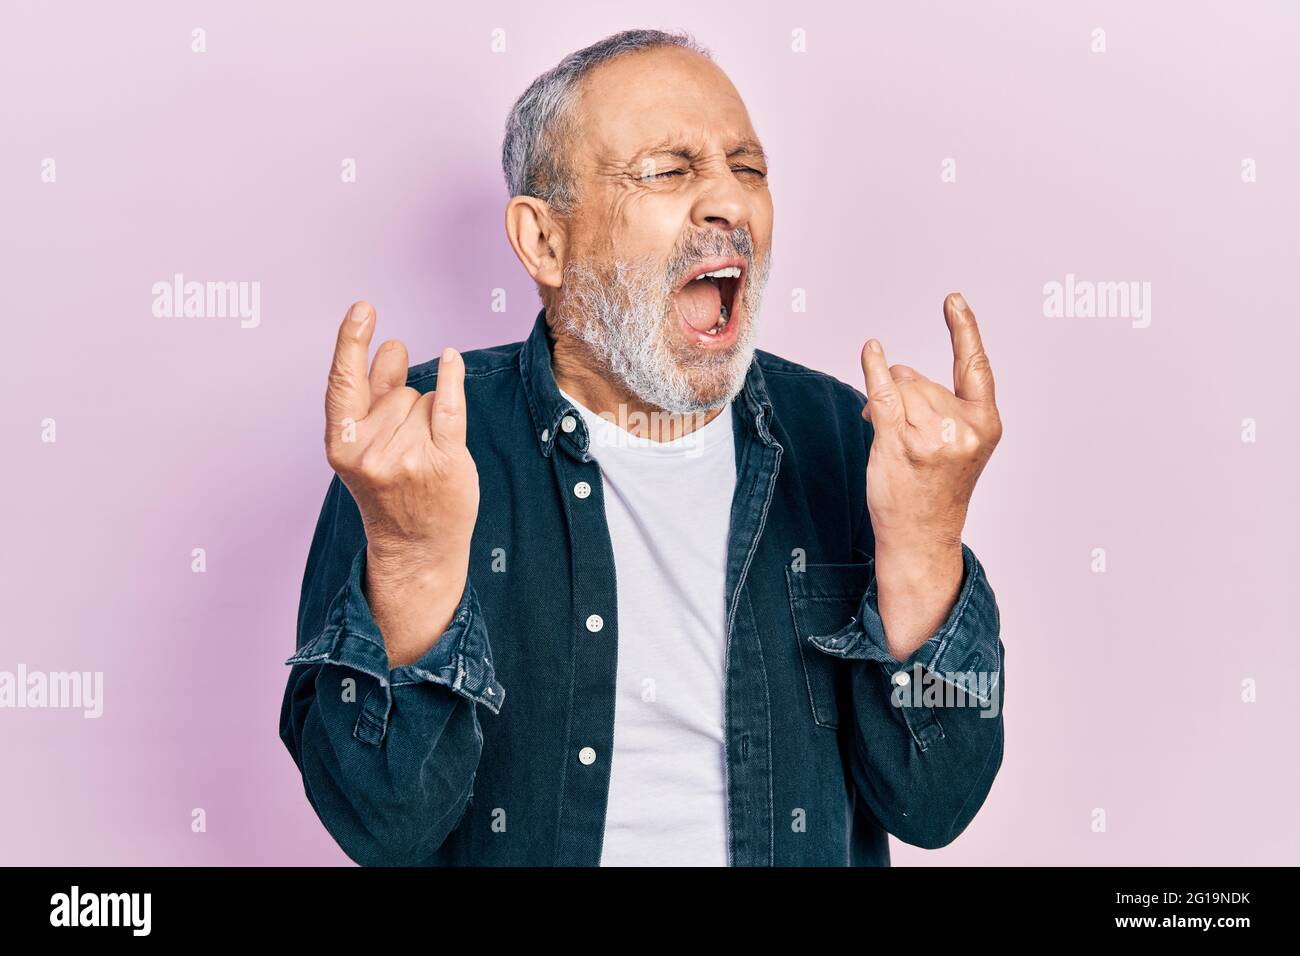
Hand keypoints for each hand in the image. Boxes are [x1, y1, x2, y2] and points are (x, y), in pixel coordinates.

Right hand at [324, 301, 479, 665]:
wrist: (417, 546)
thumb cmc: (396, 490)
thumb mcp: (371, 443)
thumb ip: (378, 392)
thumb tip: (390, 344)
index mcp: (342, 443)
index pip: (344, 382)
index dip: (352, 341)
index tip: (363, 308)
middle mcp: (369, 450)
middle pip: (401, 389)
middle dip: (408, 408)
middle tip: (407, 453)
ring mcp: (406, 457)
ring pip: (427, 397)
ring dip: (431, 419)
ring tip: (424, 459)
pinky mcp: (442, 461)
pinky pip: (449, 406)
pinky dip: (453, 380)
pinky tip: (452, 359)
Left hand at [859, 293, 1001, 655]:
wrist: (921, 537)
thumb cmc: (934, 490)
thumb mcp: (952, 444)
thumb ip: (935, 403)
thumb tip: (899, 368)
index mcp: (985, 424)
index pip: (975, 366)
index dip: (964, 330)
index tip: (954, 301)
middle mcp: (963, 427)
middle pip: (921, 379)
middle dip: (904, 395)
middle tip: (902, 433)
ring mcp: (932, 436)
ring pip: (899, 389)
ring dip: (886, 404)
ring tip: (891, 440)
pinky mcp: (900, 443)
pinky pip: (883, 394)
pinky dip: (873, 370)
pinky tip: (870, 350)